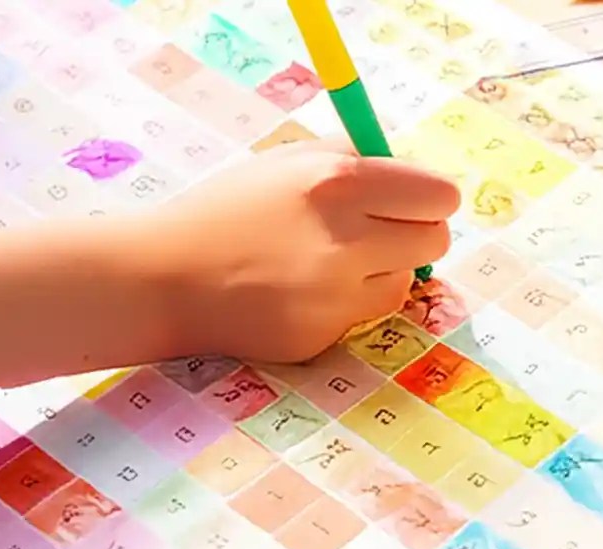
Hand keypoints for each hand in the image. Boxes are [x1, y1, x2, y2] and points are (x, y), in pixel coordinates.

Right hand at [155, 136, 460, 362]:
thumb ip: (354, 159)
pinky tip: (304, 289)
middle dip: (417, 232)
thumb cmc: (228, 210)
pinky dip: (348, 302)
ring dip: (382, 270)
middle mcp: (343, 239)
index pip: (438, 195)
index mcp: (337, 182)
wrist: (164, 278)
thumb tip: (413, 174)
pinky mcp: (323, 335)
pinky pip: (365, 315)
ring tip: (332, 261)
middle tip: (384, 230)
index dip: (429, 197)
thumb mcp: (287, 162)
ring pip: (404, 282)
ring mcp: (334, 295)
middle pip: (435, 240)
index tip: (413, 200)